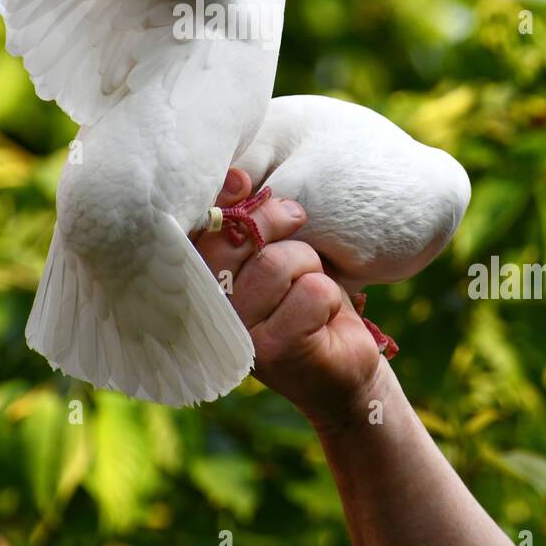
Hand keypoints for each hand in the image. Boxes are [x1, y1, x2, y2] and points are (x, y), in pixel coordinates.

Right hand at [194, 168, 387, 429]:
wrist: (346, 370)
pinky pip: (309, 292)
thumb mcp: (279, 255)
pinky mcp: (272, 352)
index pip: (200, 235)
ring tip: (313, 287)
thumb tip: (235, 175)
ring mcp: (238, 336)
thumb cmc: (308, 303)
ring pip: (277, 263)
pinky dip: (329, 297)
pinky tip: (325, 318)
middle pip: (234, 241)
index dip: (220, 202)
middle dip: (275, 221)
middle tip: (297, 218)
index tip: (242, 181)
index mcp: (206, 287)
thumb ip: (251, 224)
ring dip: (310, 267)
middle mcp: (211, 314)